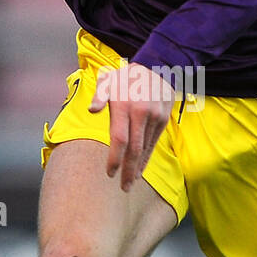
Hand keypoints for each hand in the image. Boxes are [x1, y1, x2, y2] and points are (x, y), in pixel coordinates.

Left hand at [89, 62, 176, 189]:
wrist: (155, 67)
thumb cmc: (124, 78)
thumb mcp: (108, 80)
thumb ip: (99, 95)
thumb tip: (92, 110)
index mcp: (124, 105)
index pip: (119, 139)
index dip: (114, 159)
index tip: (110, 174)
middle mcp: (141, 112)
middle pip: (134, 149)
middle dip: (128, 171)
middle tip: (124, 188)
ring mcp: (155, 116)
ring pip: (146, 148)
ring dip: (138, 167)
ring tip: (131, 182)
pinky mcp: (164, 119)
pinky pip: (154, 142)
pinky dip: (147, 157)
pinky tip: (141, 168)